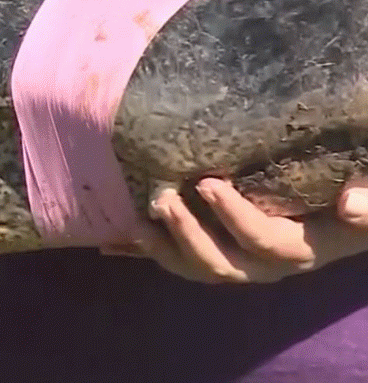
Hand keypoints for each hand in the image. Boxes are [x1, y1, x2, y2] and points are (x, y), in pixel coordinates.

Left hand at [122, 177, 367, 282]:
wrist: (337, 216)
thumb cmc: (353, 198)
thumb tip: (350, 203)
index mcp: (300, 248)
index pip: (264, 241)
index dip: (234, 216)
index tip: (208, 183)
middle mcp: (266, 265)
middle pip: (222, 265)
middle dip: (189, 235)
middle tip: (164, 201)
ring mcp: (238, 262)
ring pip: (195, 268)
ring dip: (161, 249)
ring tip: (133, 224)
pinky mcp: (215, 252)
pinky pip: (177, 258)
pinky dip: (143, 251)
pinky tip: (108, 243)